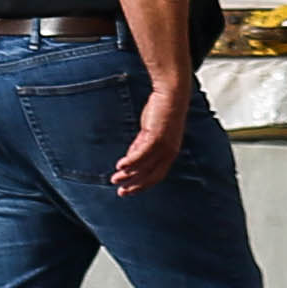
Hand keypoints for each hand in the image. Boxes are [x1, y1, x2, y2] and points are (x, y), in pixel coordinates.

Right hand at [113, 68, 193, 194]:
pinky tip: (120, 166)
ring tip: (115, 179)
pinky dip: (130, 161)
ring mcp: (164, 145)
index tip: (129, 190)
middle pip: (151, 176)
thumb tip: (130, 159)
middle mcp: (169, 152)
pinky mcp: (156, 136)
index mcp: (169, 153)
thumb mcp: (150, 132)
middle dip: (135, 186)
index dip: (142, 185)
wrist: (171, 94)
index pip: (156, 176)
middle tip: (121, 192)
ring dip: (128, 175)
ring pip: (144, 166)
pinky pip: (141, 153)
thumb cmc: (162, 111)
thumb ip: (141, 145)